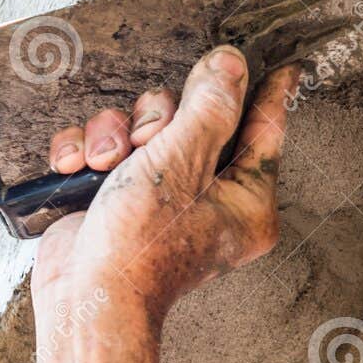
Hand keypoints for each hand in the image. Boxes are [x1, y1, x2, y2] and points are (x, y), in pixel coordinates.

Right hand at [32, 46, 298, 325]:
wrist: (83, 299)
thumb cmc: (143, 244)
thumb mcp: (182, 161)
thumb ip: (210, 106)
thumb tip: (231, 63)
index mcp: (245, 200)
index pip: (265, 130)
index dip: (270, 92)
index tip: (289, 64)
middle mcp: (207, 198)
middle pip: (193, 116)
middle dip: (157, 117)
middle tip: (145, 141)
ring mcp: (160, 197)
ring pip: (142, 127)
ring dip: (113, 134)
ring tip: (103, 164)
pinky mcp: (116, 196)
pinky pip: (104, 148)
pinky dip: (84, 152)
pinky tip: (74, 169)